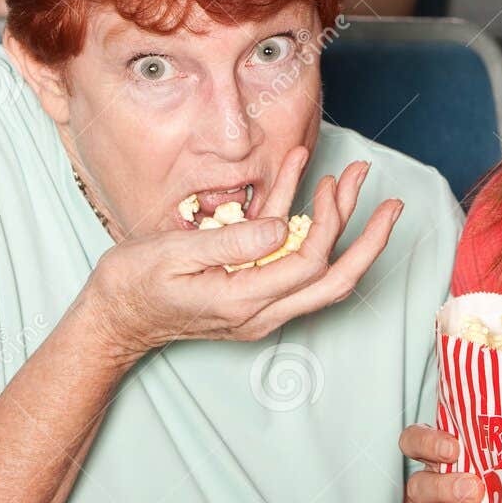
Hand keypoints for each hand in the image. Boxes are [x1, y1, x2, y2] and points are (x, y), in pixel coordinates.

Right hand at [82, 147, 400, 359]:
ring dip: (338, 228)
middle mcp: (260, 312)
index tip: (334, 186)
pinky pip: (289, 264)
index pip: (307, 264)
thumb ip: (231, 241)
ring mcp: (260, 309)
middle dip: (366, 240)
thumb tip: (282, 227)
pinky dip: (299, 225)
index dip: (329, 224)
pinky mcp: (254, 297)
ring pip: (318, 273)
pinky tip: (301, 183)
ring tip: (351, 180)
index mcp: (242, 302)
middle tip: (389, 201)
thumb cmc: (133, 285)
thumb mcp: (174, 254)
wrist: (112, 321)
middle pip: (332, 279)